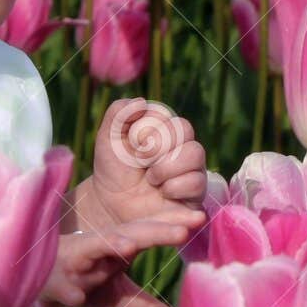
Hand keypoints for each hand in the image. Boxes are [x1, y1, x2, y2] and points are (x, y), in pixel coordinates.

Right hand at [41, 220, 191, 306]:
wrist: (29, 285)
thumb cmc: (75, 283)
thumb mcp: (112, 297)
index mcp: (117, 247)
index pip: (149, 231)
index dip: (173, 223)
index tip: (201, 217)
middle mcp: (99, 246)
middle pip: (131, 233)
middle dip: (157, 229)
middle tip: (187, 225)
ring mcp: (76, 259)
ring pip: (97, 246)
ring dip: (114, 244)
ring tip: (132, 246)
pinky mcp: (53, 275)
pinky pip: (65, 276)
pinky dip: (74, 282)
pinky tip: (81, 293)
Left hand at [77, 98, 206, 235]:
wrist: (111, 205)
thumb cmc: (113, 169)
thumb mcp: (108, 137)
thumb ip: (119, 113)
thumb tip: (141, 102)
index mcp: (163, 127)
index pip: (167, 114)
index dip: (148, 129)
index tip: (133, 144)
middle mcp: (181, 144)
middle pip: (185, 129)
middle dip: (157, 146)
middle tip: (141, 161)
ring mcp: (190, 168)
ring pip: (196, 153)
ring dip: (166, 167)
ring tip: (151, 179)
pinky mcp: (195, 192)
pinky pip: (197, 182)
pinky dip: (174, 187)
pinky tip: (162, 192)